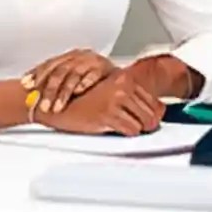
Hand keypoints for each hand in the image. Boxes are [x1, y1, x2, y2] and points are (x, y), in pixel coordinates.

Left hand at [24, 49, 118, 114]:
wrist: (119, 76)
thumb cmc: (92, 78)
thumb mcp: (72, 77)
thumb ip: (55, 83)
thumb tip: (31, 92)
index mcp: (68, 57)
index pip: (49, 64)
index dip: (36, 74)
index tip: (25, 85)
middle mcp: (78, 57)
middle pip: (59, 71)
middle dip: (49, 90)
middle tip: (42, 106)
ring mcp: (92, 61)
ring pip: (74, 74)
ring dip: (64, 92)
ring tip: (57, 107)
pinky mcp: (106, 68)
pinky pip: (94, 74)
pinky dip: (85, 83)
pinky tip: (79, 92)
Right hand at [36, 71, 164, 135]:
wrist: (54, 102)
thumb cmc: (79, 99)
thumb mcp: (108, 92)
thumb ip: (130, 98)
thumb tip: (156, 112)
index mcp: (123, 78)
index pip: (154, 101)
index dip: (153, 115)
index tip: (149, 121)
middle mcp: (123, 86)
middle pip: (153, 113)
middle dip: (148, 124)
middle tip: (138, 128)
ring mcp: (116, 99)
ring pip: (145, 123)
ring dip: (137, 129)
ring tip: (123, 128)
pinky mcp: (108, 113)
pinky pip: (131, 130)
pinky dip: (126, 133)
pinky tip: (114, 129)